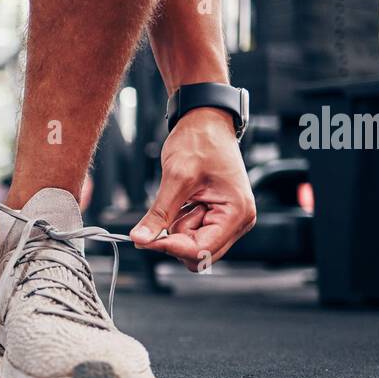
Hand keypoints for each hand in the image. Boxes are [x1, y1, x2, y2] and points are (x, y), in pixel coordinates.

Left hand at [129, 108, 255, 270]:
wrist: (206, 123)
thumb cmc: (200, 141)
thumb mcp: (176, 176)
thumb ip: (159, 213)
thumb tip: (140, 239)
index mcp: (237, 213)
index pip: (201, 250)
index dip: (171, 247)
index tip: (145, 238)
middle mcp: (238, 221)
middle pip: (199, 255)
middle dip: (176, 238)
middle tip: (164, 212)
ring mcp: (229, 220)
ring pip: (193, 246)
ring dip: (178, 228)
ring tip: (182, 197)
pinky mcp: (216, 217)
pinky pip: (193, 234)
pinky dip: (180, 221)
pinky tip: (184, 199)